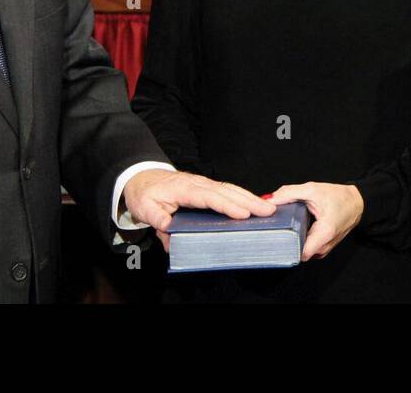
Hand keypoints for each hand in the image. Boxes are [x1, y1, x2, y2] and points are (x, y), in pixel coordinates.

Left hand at [123, 169, 273, 250]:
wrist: (141, 177)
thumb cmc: (145, 194)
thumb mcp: (145, 208)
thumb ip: (157, 220)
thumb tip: (170, 232)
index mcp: (184, 189)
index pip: (209, 197)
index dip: (227, 206)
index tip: (242, 214)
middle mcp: (198, 184)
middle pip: (226, 191)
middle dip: (248, 201)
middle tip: (268, 211)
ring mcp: (204, 184)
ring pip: (230, 189)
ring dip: (250, 198)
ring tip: (269, 208)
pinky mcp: (207, 187)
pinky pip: (228, 190)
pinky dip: (243, 196)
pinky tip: (255, 204)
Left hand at [269, 182, 362, 260]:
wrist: (356, 202)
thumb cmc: (339, 197)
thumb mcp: (312, 190)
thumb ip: (289, 193)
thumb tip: (269, 200)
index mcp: (323, 234)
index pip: (298, 252)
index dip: (283, 244)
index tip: (274, 233)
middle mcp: (323, 247)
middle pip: (296, 250)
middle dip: (284, 238)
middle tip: (276, 224)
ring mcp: (323, 249)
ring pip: (300, 249)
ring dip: (292, 237)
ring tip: (287, 223)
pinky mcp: (321, 247)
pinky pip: (306, 246)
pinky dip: (299, 237)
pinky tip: (296, 226)